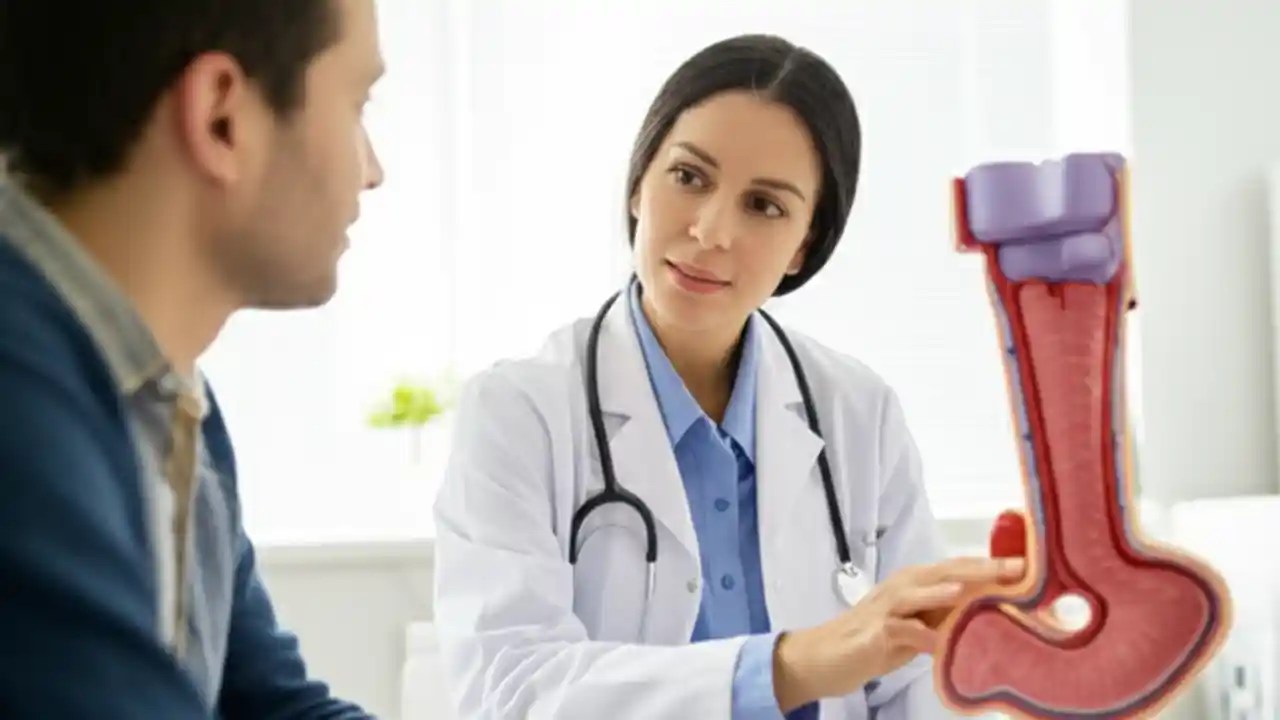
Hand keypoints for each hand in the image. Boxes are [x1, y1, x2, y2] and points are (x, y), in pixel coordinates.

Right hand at [771, 556, 1025, 711]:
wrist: (823, 656)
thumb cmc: (872, 641)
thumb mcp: (916, 626)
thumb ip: (946, 616)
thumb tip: (989, 613)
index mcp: (915, 583)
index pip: (959, 568)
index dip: (992, 564)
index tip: (1028, 564)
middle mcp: (901, 588)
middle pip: (944, 572)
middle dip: (981, 569)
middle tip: (1017, 568)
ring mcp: (885, 609)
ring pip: (917, 593)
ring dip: (944, 590)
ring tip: (972, 589)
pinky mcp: (873, 634)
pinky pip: (898, 631)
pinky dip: (919, 634)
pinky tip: (937, 640)